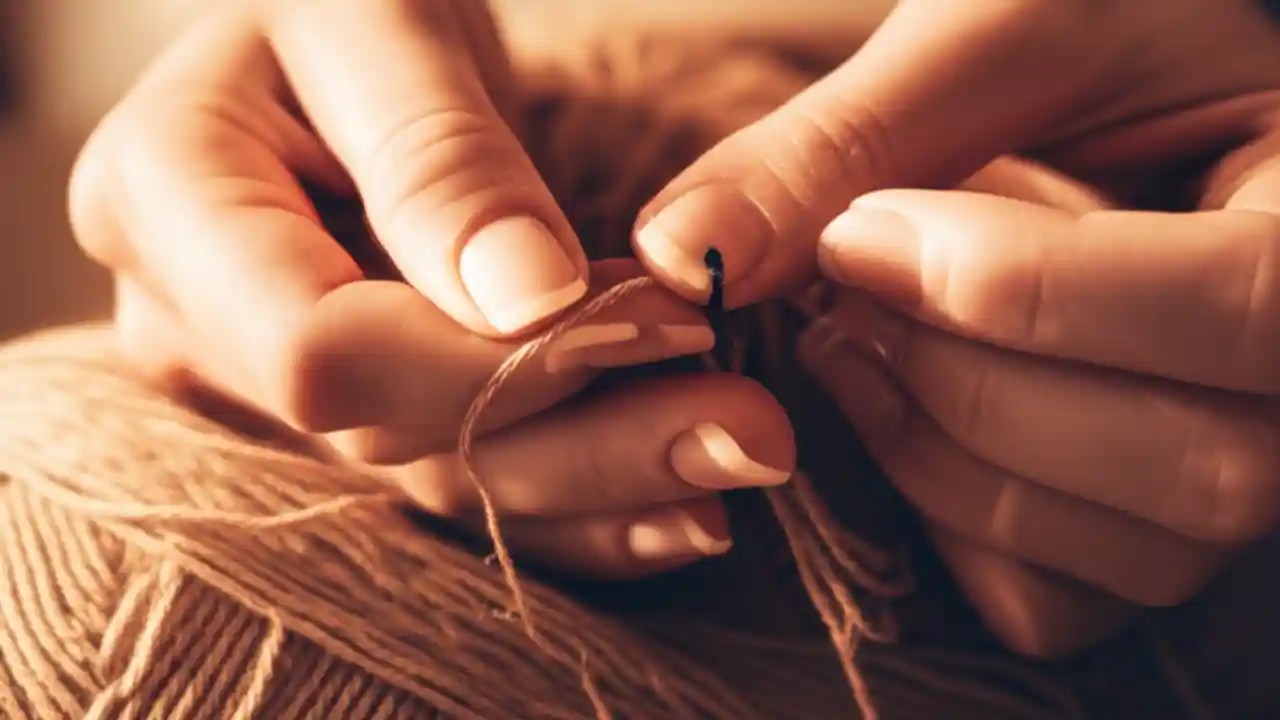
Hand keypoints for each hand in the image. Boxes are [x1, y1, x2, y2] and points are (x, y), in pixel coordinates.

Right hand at [69, 1, 795, 578]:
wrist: (333, 50)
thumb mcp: (381, 24)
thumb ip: (438, 159)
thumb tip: (525, 305)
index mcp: (164, 203)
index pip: (321, 347)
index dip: (490, 361)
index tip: (662, 322)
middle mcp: (191, 324)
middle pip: (388, 432)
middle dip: (581, 435)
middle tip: (751, 428)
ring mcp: (258, 387)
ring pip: (431, 478)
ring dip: (598, 482)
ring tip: (738, 459)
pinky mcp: (339, 414)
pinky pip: (452, 484)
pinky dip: (570, 506)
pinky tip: (673, 517)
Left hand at [633, 0, 1279, 654]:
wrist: (1115, 97)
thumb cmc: (1088, 39)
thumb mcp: (997, 32)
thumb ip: (850, 136)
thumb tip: (688, 252)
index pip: (1245, 305)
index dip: (1028, 291)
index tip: (862, 235)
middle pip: (1194, 467)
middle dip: (969, 386)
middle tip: (841, 289)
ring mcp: (1232, 471)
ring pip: (1123, 554)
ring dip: (939, 457)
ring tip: (850, 338)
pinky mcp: (1134, 530)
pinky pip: (1054, 600)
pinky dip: (951, 527)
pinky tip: (895, 411)